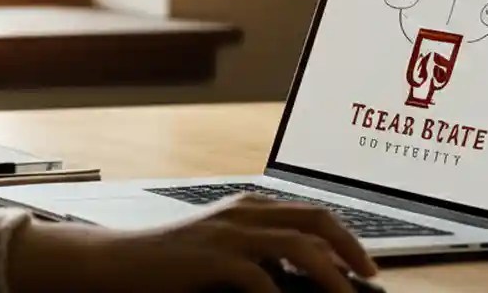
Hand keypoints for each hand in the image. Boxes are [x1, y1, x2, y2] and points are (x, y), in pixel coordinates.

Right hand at [6, 193, 379, 292]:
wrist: (118, 263)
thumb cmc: (169, 264)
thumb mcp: (221, 253)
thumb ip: (259, 257)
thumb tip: (305, 277)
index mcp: (248, 208)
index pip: (311, 214)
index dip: (346, 238)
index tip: (366, 267)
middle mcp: (243, 212)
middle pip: (314, 221)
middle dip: (350, 249)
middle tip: (370, 279)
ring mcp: (227, 233)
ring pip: (297, 245)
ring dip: (330, 275)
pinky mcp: (211, 258)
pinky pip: (259, 277)